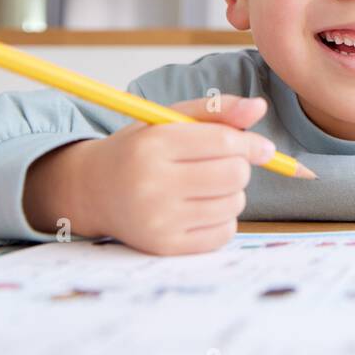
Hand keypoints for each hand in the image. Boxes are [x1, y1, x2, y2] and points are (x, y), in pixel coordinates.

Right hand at [27, 94, 275, 254]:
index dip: (252, 144)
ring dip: (231, 193)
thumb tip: (259, 107)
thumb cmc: (139, 150)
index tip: (262, 147)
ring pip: (234, 204)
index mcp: (153, 145)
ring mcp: (158, 220)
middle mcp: (152, 184)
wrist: (93, 191)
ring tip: (207, 186)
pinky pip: (224, 233)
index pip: (223, 142)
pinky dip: (223, 219)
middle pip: (235, 175)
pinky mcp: (165, 247)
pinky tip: (202, 208)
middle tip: (222, 165)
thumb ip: (216, 110)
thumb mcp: (168, 120)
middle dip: (238, 167)